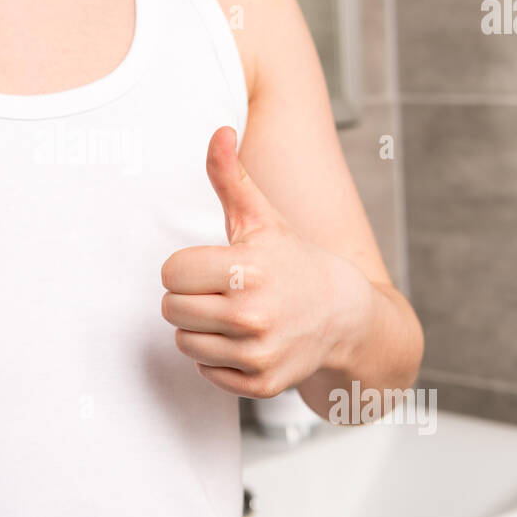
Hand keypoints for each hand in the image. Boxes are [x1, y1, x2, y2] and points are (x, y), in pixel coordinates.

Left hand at [160, 127, 372, 398]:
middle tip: (219, 290)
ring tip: (231, 314)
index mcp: (246, 269)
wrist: (346, 316)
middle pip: (171, 309)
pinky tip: (244, 340)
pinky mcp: (259, 385)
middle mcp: (252, 315)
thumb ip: (231, 177)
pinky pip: (205, 371)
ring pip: (183, 342)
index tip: (211, 265)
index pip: (170, 273)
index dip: (185, 267)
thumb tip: (219, 131)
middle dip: (188, 297)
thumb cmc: (294, 261)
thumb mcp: (263, 218)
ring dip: (199, 329)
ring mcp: (257, 353)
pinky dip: (217, 358)